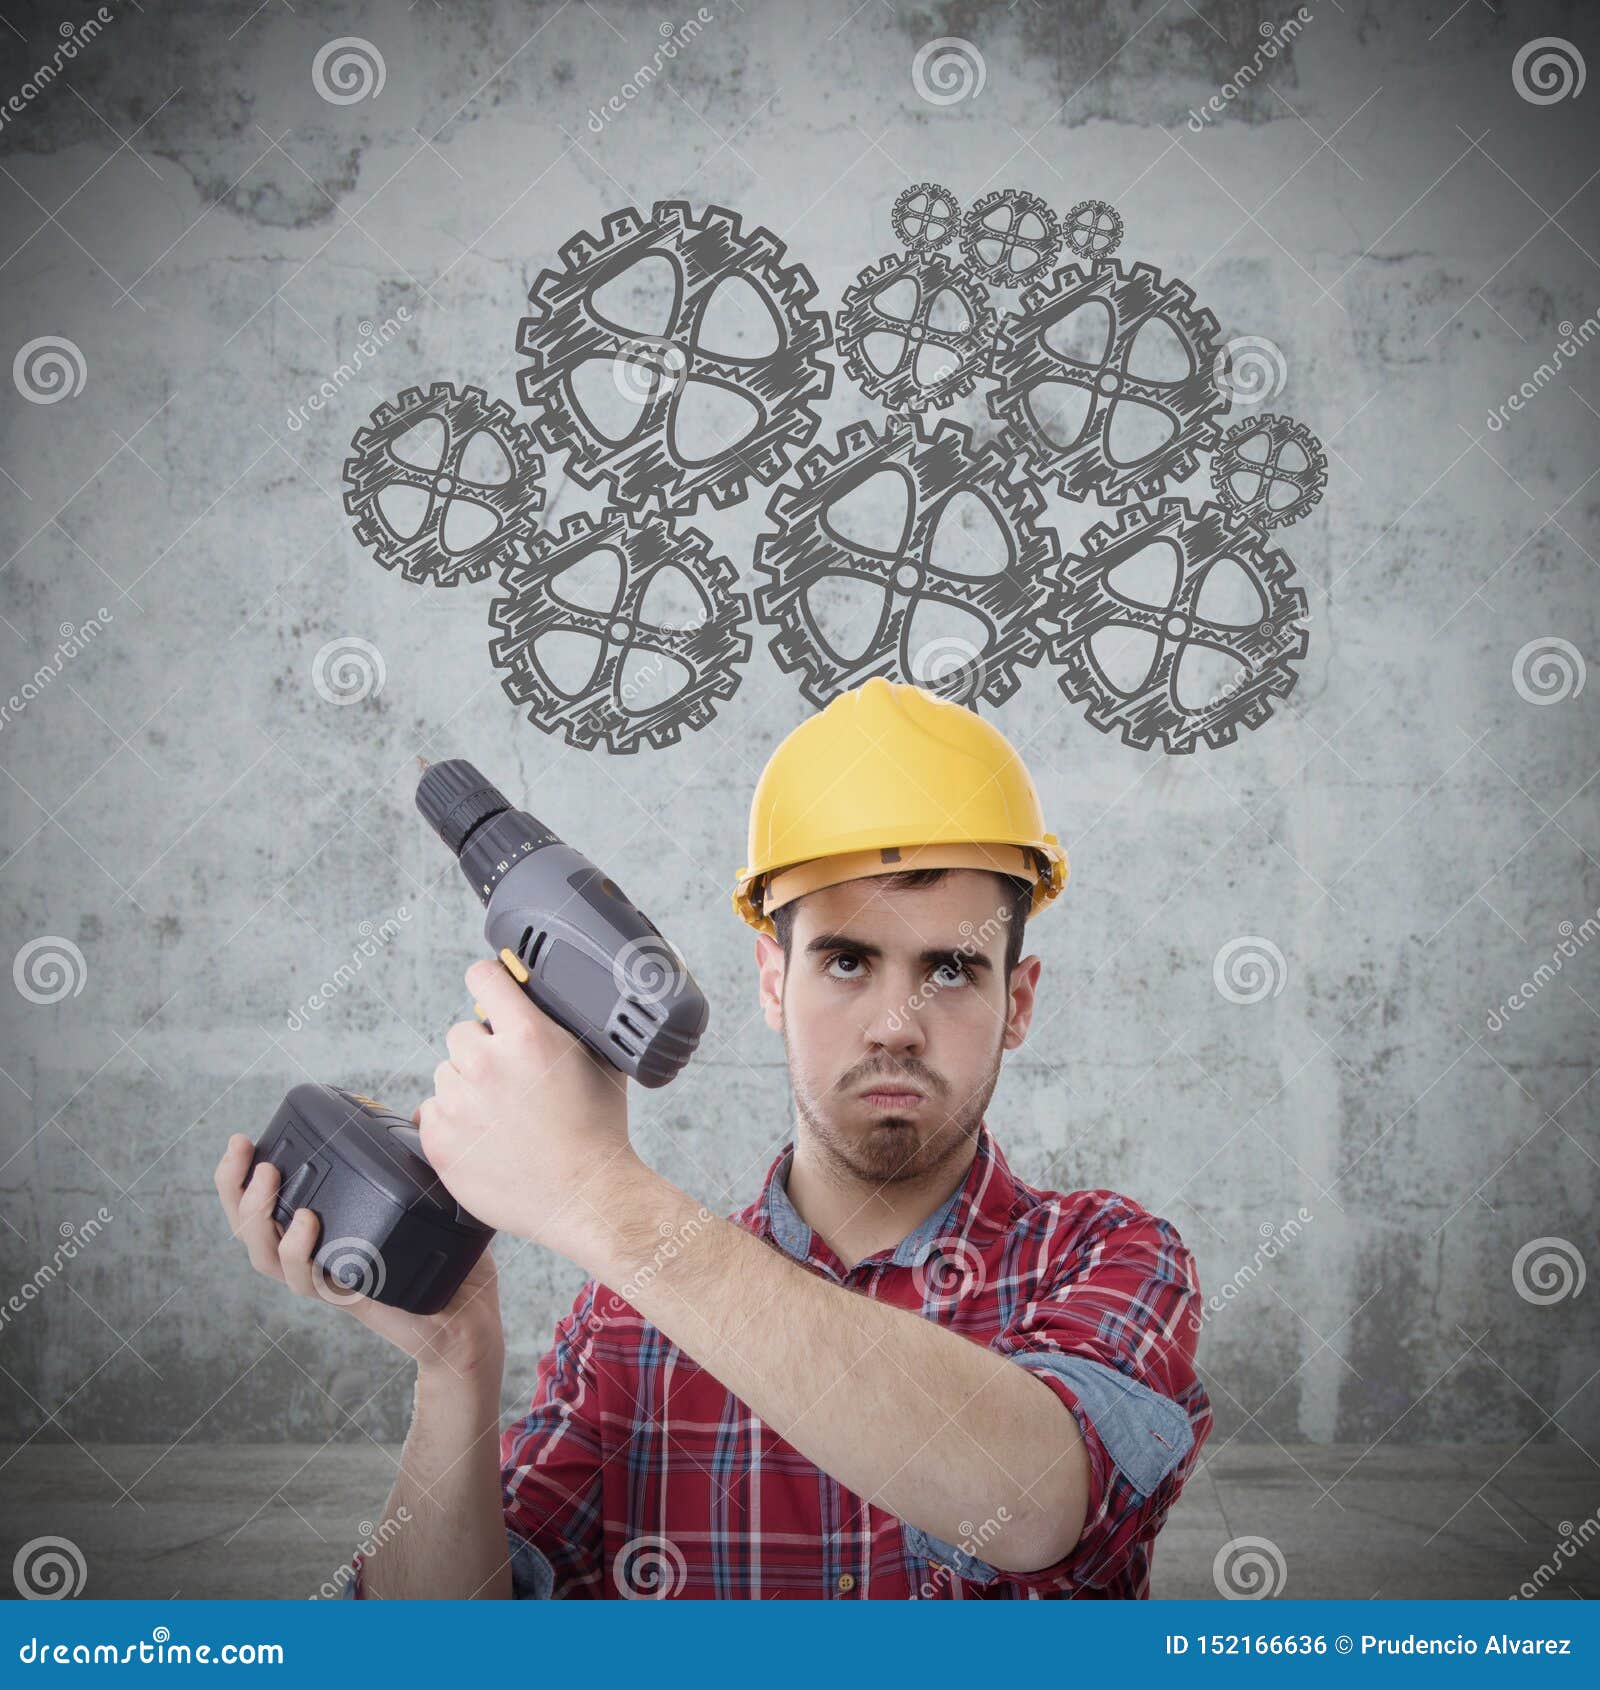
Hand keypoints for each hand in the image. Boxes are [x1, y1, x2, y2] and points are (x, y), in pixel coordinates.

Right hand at [213, 1133, 503, 1378]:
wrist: (471, 1317)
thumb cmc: (449, 1261)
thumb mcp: (433, 1200)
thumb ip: (423, 1156)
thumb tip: (423, 1111)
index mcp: (323, 1232)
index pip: (264, 1207)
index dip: (239, 1178)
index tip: (242, 1141)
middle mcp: (316, 1258)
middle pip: (249, 1230)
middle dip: (234, 1189)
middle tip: (244, 1151)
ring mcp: (329, 1280)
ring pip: (266, 1258)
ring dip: (257, 1216)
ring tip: (269, 1178)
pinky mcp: (348, 1299)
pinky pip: (308, 1282)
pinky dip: (299, 1252)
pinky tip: (305, 1223)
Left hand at [417, 957, 643, 1266]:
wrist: (585, 1195)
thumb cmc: (598, 1131)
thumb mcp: (598, 1061)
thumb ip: (565, 1025)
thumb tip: (545, 1000)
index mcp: (528, 1036)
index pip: (484, 977)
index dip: (488, 982)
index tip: (490, 990)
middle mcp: (487, 1063)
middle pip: (462, 1032)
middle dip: (483, 1051)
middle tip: (511, 1081)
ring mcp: (459, 1102)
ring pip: (446, 1074)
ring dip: (466, 1087)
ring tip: (501, 1116)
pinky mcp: (439, 1139)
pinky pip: (431, 1112)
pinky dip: (451, 1122)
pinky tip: (485, 1137)